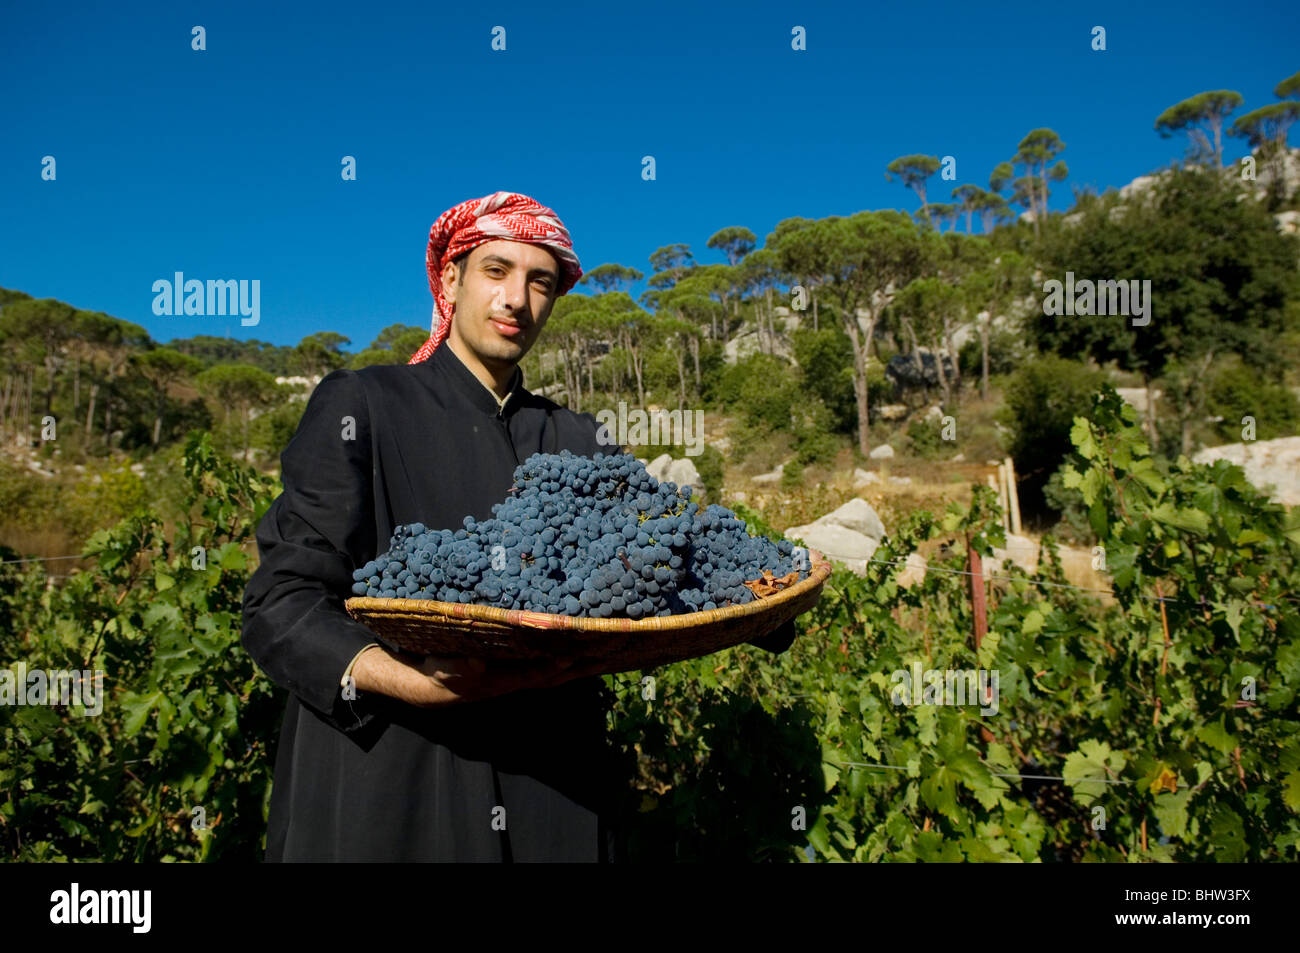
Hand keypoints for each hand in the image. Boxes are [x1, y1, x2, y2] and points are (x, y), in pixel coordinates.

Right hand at [411, 653, 608, 706]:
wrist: (440, 686)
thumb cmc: (445, 675)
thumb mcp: (449, 670)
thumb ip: (462, 667)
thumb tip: (476, 662)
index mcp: (506, 680)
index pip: (536, 673)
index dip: (554, 666)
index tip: (574, 656)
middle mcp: (520, 679)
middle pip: (558, 676)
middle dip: (582, 667)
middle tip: (610, 655)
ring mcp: (522, 675)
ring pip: (558, 672)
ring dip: (582, 665)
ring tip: (608, 654)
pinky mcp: (521, 669)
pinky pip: (551, 666)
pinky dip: (569, 661)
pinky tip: (584, 651)